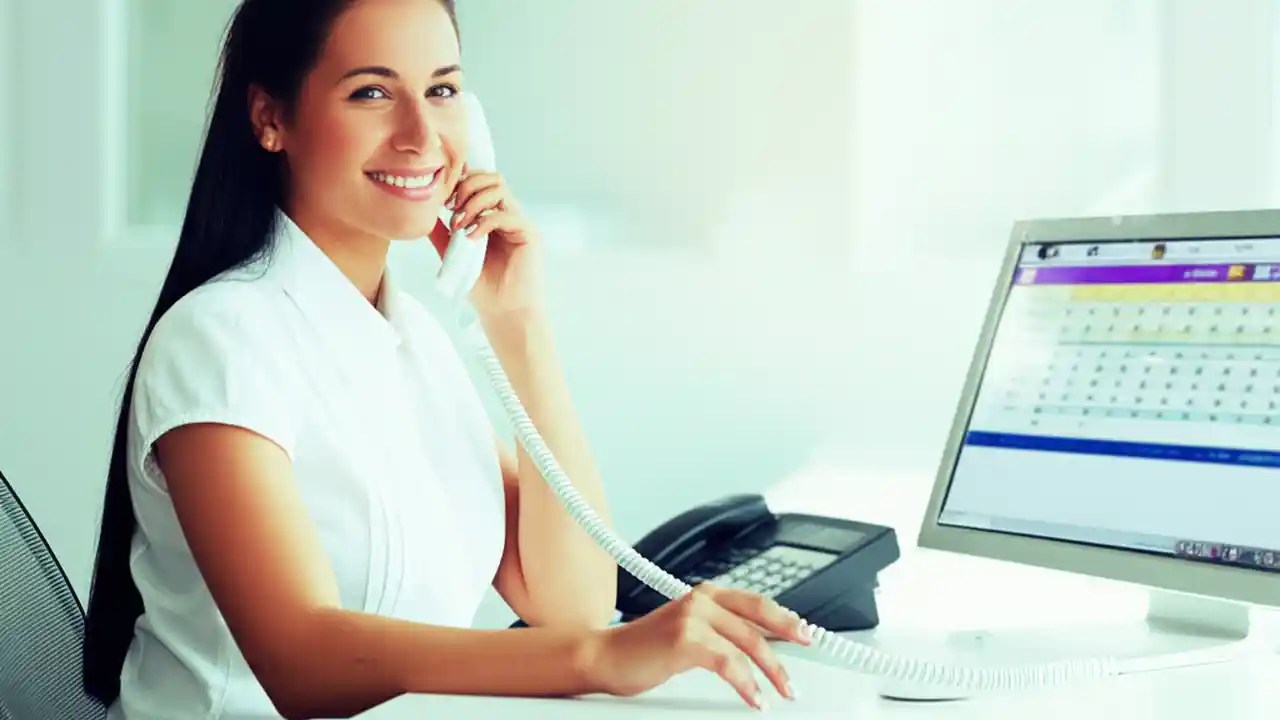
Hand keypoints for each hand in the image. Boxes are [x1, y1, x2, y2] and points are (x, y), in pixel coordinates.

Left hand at [433, 165, 542, 318]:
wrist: (503, 311)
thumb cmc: (484, 287)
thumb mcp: (454, 254)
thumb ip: (442, 233)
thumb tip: (424, 215)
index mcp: (493, 215)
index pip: (481, 182)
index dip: (462, 181)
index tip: (442, 199)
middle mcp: (508, 214)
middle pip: (491, 177)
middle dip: (466, 186)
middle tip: (450, 208)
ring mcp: (519, 222)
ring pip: (498, 188)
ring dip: (473, 201)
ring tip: (459, 223)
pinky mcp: (528, 234)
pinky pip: (505, 215)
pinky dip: (483, 222)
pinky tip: (471, 237)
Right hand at [581, 583, 811, 709]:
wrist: (605, 655)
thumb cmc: (644, 649)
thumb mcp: (687, 633)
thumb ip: (718, 632)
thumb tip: (757, 649)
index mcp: (705, 593)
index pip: (756, 602)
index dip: (785, 618)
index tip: (806, 634)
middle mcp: (701, 599)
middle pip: (759, 620)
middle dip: (787, 645)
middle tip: (799, 669)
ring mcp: (693, 616)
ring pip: (748, 643)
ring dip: (770, 672)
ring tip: (779, 693)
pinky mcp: (685, 640)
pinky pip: (729, 663)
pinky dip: (746, 683)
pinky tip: (754, 698)